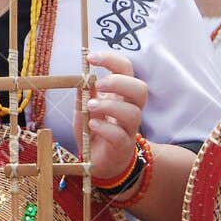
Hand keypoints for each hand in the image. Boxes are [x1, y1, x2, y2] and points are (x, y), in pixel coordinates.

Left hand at [84, 51, 145, 181]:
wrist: (98, 162)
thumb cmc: (93, 131)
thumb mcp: (82, 110)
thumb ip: (83, 95)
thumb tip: (80, 77)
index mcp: (120, 95)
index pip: (126, 70)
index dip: (112, 60)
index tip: (91, 58)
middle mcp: (129, 109)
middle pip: (140, 89)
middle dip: (119, 82)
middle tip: (98, 85)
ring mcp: (129, 128)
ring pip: (133, 113)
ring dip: (110, 106)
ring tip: (90, 107)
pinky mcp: (123, 146)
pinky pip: (120, 135)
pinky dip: (105, 128)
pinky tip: (92, 125)